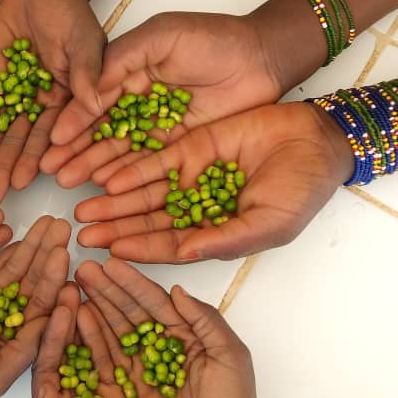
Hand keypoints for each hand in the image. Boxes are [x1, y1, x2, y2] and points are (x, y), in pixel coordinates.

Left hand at [0, 0, 105, 203]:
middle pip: (22, 140)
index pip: (52, 135)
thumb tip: (96, 106)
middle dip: (7, 167)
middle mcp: (40, 102)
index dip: (38, 158)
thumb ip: (86, 73)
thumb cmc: (73, 11)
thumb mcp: (84, 41)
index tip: (25, 181)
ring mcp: (15, 91)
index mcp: (66, 100)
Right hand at [0, 215, 72, 397]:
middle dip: (47, 252)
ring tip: (46, 223)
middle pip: (33, 280)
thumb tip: (53, 318)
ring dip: (29, 247)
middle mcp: (9, 320)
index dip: (55, 277)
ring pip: (13, 271)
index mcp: (22, 340)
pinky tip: (14, 235)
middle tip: (61, 225)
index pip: (44, 303)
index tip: (65, 252)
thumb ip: (24, 347)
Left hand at [27, 293, 176, 397]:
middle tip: (68, 284)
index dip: (49, 333)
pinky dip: (105, 337)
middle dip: (63, 318)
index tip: (56, 303)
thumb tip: (40, 388)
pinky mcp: (118, 396)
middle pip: (63, 350)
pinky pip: (109, 360)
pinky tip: (101, 313)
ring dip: (83, 321)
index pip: (45, 363)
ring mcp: (93, 396)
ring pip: (85, 350)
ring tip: (84, 289)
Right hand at [42, 10, 280, 188]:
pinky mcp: (177, 144)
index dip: (72, 119)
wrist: (262, 58)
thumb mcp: (161, 36)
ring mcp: (156, 124)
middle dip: (74, 149)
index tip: (54, 138)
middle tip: (50, 169)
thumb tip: (87, 89)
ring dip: (92, 164)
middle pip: (99, 129)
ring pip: (118, 149)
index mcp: (128, 69)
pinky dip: (124, 173)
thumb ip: (121, 58)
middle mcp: (137, 99)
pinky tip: (102, 184)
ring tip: (66, 181)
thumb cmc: (213, 37)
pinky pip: (146, 162)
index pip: (93, 98)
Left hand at [75, 100, 353, 263]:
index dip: (138, 251)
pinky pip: (154, 161)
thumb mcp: (268, 224)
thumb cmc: (302, 190)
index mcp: (213, 235)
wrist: (317, 141)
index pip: (168, 247)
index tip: (109, 255)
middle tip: (80, 234)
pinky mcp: (190, 147)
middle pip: (146, 222)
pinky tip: (106, 177)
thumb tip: (184, 257)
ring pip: (143, 194)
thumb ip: (225, 240)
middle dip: (114, 228)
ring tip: (82, 208)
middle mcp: (195, 210)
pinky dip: (131, 169)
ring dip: (113, 202)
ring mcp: (190, 178)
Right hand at [76, 258, 260, 397]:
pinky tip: (79, 321)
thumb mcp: (230, 355)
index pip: (156, 301)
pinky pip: (111, 359)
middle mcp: (164, 342)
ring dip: (97, 309)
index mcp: (189, 330)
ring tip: (75, 288)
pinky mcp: (133, 386)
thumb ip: (205, 321)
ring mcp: (147, 364)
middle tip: (84, 271)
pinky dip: (94, 340)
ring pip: (117, 330)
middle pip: (131, 311)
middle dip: (108, 290)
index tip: (110, 263)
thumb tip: (176, 290)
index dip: (132, 283)